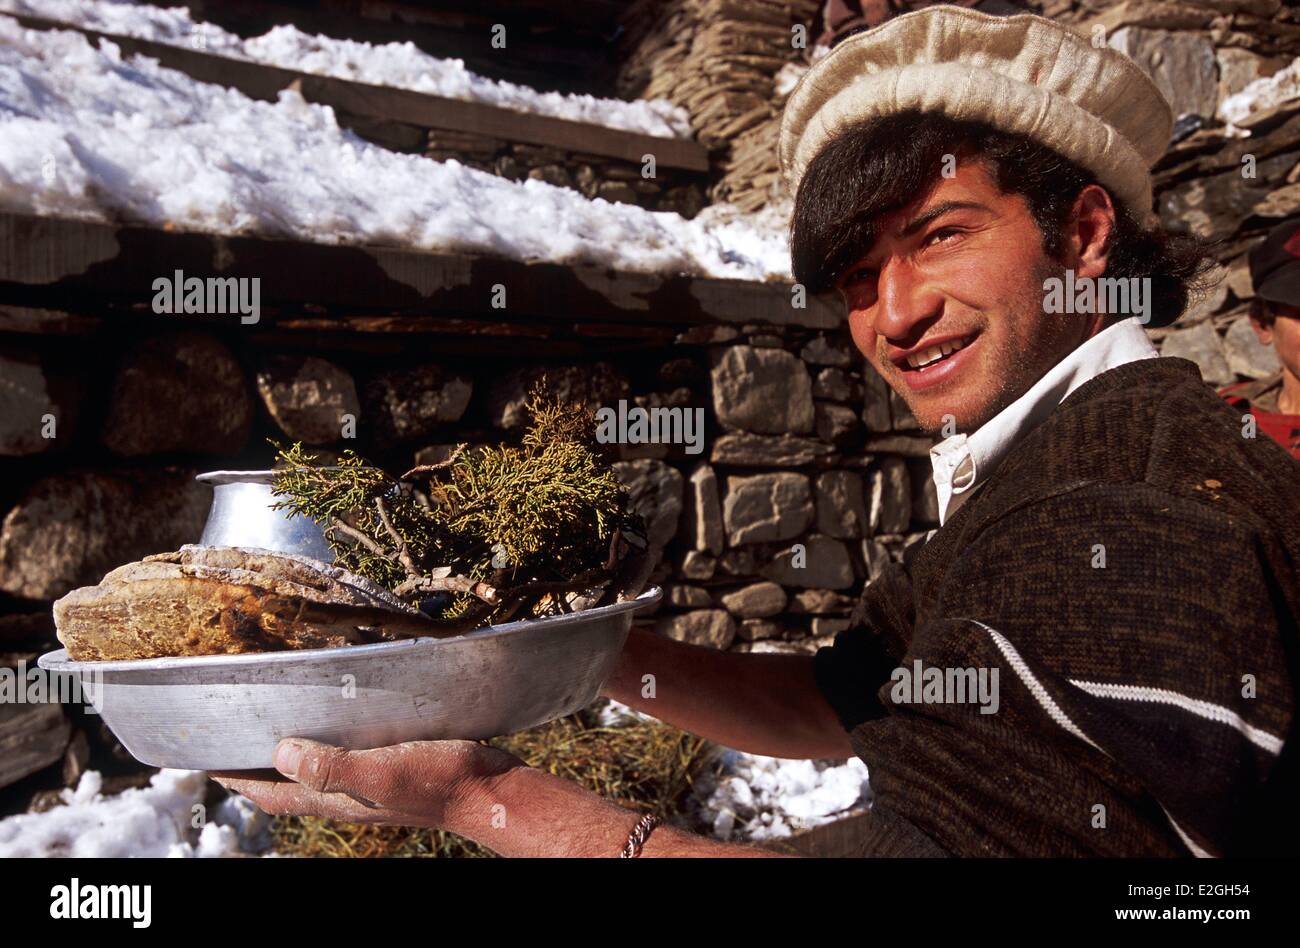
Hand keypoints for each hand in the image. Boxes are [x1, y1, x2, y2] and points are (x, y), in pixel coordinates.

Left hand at [211, 737, 524, 830]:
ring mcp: (368, 782)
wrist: (489, 792)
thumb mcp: (380, 772)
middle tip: (230, 735)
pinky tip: (337, 719)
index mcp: (335, 796)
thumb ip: (331, 766)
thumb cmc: (439, 781)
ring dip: (288, 751)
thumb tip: (278, 752)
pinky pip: (345, 755)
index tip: (202, 756)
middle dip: (254, 764)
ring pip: (314, 768)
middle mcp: (345, 792)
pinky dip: (328, 739)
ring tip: (272, 722)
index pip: (269, 790)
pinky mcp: (391, 766)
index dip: (234, 776)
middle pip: (285, 782)